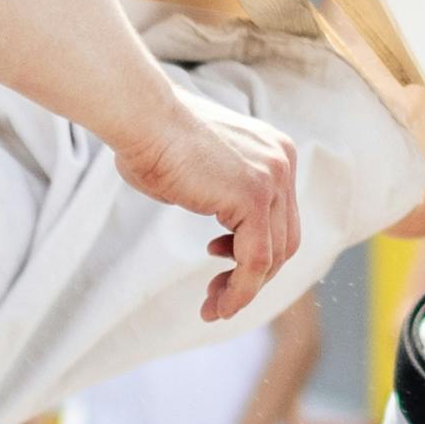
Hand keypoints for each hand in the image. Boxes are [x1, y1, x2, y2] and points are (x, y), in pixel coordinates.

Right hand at [110, 96, 300, 322]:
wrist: (140, 117)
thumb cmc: (149, 140)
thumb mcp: (199, 172)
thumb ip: (218, 198)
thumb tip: (221, 240)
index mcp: (273, 152)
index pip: (279, 217)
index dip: (254, 248)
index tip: (217, 258)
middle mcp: (282, 162)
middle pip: (284, 239)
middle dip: (252, 275)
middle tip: (218, 295)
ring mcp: (274, 178)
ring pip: (273, 255)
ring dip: (244, 289)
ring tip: (214, 307)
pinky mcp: (255, 197)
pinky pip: (257, 260)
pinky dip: (240, 289)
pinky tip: (218, 304)